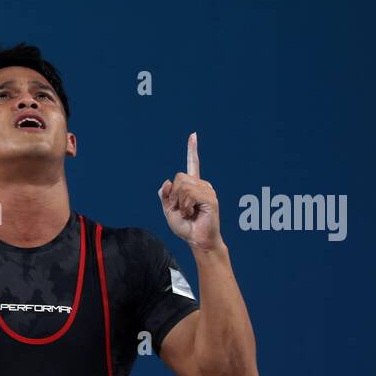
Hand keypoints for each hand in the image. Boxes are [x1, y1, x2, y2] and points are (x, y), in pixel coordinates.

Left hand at [158, 133, 221, 250]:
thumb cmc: (185, 227)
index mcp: (193, 186)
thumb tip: (167, 181)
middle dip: (173, 195)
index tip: (193, 135)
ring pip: (183, 186)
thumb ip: (165, 196)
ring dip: (179, 203)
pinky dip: (185, 206)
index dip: (192, 150)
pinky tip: (192, 213)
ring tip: (187, 212)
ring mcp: (207, 190)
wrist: (197, 240)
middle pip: (179, 177)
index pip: (193, 164)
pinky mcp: (210, 197)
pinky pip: (189, 194)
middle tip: (180, 209)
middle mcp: (202, 184)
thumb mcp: (168, 210)